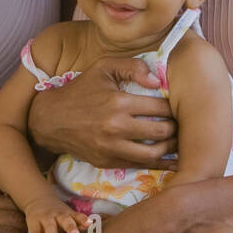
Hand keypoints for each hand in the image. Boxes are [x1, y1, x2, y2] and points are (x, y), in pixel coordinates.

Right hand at [23, 198, 87, 232]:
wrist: (38, 199)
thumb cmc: (58, 213)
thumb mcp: (69, 215)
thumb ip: (79, 224)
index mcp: (68, 214)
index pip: (78, 216)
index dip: (84, 220)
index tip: (90, 224)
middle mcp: (58, 216)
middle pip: (65, 220)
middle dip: (70, 227)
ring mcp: (45, 219)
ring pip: (49, 229)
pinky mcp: (33, 223)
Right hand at [28, 55, 177, 168]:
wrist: (51, 119)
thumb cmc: (81, 90)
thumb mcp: (103, 67)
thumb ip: (132, 67)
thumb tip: (157, 81)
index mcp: (119, 102)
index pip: (160, 108)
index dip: (174, 108)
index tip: (179, 107)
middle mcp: (116, 127)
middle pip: (161, 132)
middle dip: (176, 129)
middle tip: (182, 125)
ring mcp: (111, 147)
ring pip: (153, 154)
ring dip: (170, 148)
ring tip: (176, 141)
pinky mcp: (107, 162)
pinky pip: (138, 166)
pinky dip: (157, 164)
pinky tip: (169, 160)